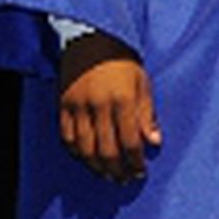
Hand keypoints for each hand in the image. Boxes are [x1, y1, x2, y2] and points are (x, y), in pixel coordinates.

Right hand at [58, 31, 160, 182]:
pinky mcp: (62, 105)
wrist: (93, 39)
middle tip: (124, 179)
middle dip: (117, 169)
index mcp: (123, 101)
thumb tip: (155, 142)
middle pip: (107, 150)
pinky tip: (86, 159)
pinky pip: (67, 137)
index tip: (140, 172)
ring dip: (96, 166)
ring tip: (107, 175)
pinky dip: (77, 152)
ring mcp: (77, 107)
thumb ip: (148, 114)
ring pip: (85, 148)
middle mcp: (98, 107)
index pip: (131, 142)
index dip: (136, 161)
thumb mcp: (143, 83)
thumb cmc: (124, 61)